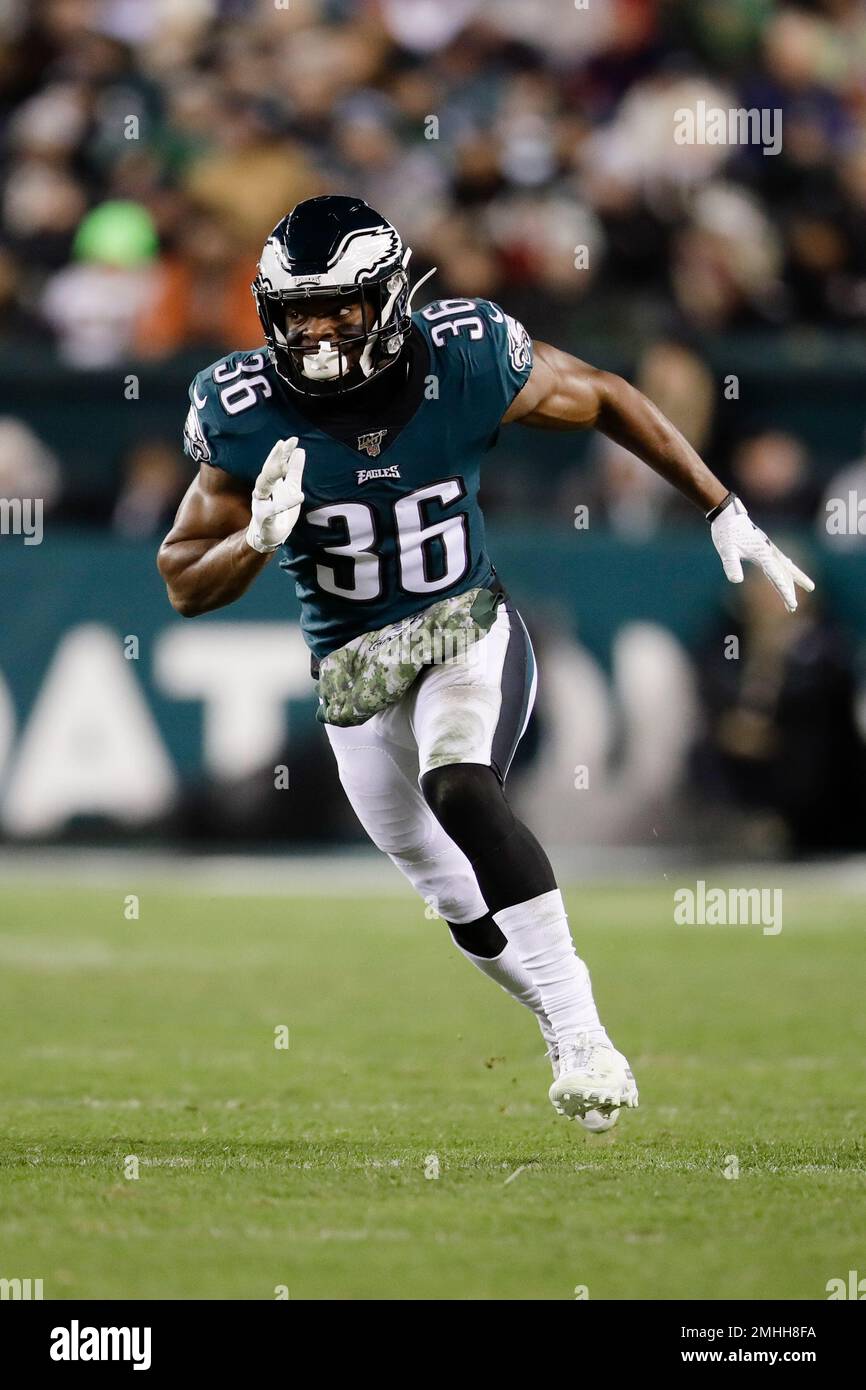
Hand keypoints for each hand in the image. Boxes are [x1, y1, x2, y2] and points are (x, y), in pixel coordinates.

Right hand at [246, 436, 304, 553]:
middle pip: (266, 470)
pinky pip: (272, 509)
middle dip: (275, 457)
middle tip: (285, 444)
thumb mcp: (291, 488)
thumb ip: (294, 471)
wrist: (271, 536)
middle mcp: (261, 491)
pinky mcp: (264, 518)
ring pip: (263, 486)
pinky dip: (285, 502)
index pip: (274, 464)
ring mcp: (260, 504)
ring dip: (273, 474)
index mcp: (269, 483)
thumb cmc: (280, 512)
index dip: (282, 452)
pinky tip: (299, 496)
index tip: (292, 440)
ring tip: (285, 465)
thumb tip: (300, 450)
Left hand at [710, 494, 813, 612]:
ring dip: (793, 579)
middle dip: (789, 590)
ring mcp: (768, 548)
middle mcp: (769, 551)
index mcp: (763, 554)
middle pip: (784, 574)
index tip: (792, 605)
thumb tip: (736, 581)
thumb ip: (731, 564)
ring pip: (785, 566)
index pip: (777, 577)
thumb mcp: (726, 550)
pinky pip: (779, 560)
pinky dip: (787, 567)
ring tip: (809, 587)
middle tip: (793, 608)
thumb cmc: (726, 532)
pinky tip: (790, 568)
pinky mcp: (764, 546)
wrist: (727, 513)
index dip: (785, 592)